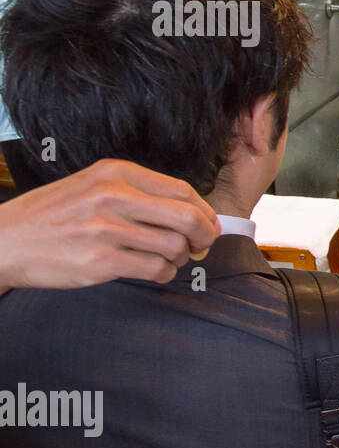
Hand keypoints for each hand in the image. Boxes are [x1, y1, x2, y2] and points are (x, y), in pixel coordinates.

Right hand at [0, 159, 219, 292]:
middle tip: (200, 246)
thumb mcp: (92, 186)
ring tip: (167, 259)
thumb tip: (191, 210)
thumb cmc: (53, 215)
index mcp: (116, 173)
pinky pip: (155, 269)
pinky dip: (163, 274)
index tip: (208, 225)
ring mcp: (106, 229)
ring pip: (174, 246)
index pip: (183, 190)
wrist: (4, 240)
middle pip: (187, 217)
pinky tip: (153, 271)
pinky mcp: (100, 261)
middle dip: (203, 235)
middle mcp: (113, 197)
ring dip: (180, 258)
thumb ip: (136, 192)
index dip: (204, 212)